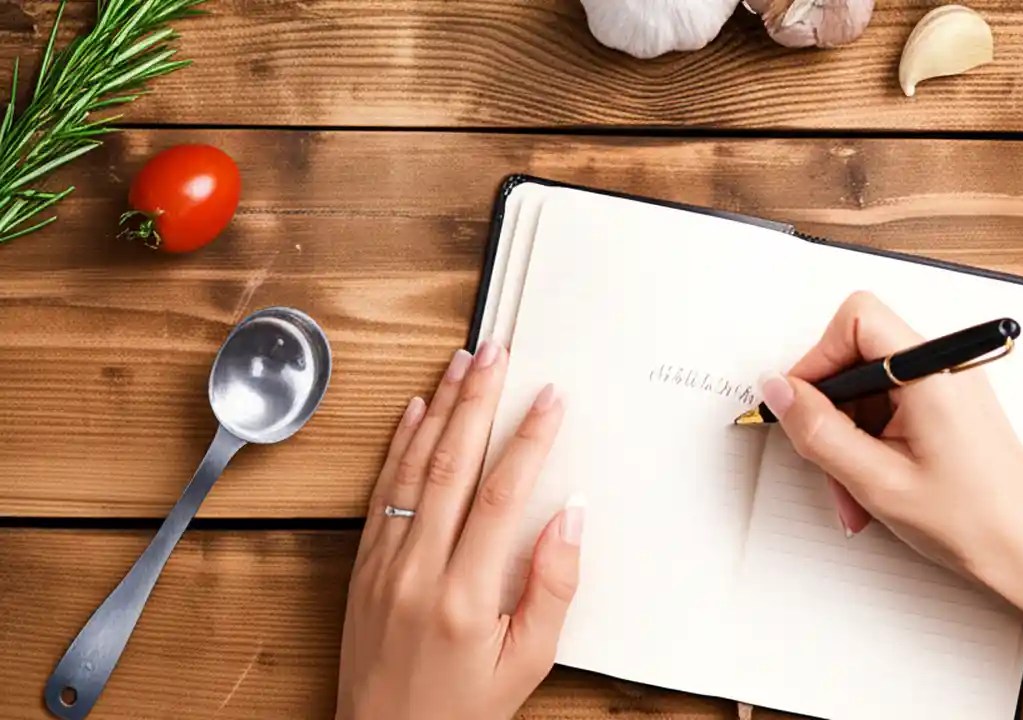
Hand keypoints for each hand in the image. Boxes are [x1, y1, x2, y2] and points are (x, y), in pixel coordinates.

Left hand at [337, 342, 582, 719]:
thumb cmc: (462, 710)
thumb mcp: (527, 664)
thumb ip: (552, 588)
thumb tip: (569, 516)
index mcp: (465, 596)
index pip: (502, 496)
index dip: (529, 439)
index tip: (550, 398)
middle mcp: (418, 570)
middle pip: (453, 463)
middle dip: (479, 399)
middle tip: (498, 351)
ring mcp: (384, 564)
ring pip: (414, 468)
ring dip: (440, 408)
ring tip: (461, 361)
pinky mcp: (364, 566)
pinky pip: (383, 492)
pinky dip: (400, 446)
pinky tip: (416, 411)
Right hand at [760, 292, 1022, 595]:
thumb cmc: (973, 521)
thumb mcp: (876, 479)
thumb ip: (819, 430)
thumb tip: (779, 391)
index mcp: (931, 371)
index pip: (857, 319)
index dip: (818, 358)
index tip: (803, 404)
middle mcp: (942, 366)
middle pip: (857, 356)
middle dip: (831, 410)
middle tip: (826, 459)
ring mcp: (946, 387)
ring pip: (868, 389)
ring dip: (848, 438)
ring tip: (854, 491)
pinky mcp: (945, 408)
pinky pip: (888, 409)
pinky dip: (869, 444)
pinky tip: (872, 485)